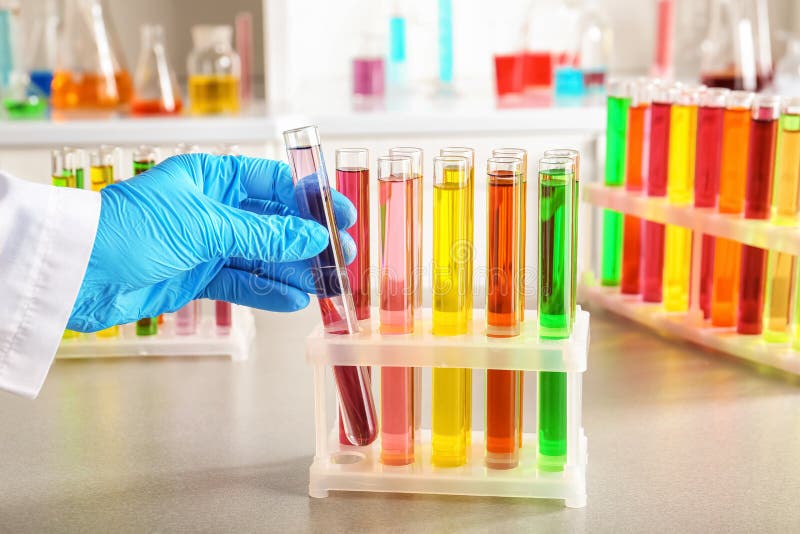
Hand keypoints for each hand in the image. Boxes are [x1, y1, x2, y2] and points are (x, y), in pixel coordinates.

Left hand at [68, 154, 356, 331]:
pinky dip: (268, 292)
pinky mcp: (197, 277)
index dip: (309, 198)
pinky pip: (242, 283)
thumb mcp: (205, 226)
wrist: (78, 273)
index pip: (272, 182)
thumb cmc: (129, 230)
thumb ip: (263, 234)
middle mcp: (212, 209)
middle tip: (342, 255)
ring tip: (328, 283)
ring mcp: (205, 244)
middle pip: (273, 223)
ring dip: (295, 270)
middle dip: (308, 240)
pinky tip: (296, 299)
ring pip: (262, 256)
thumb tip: (312, 236)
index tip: (339, 213)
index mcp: (210, 178)